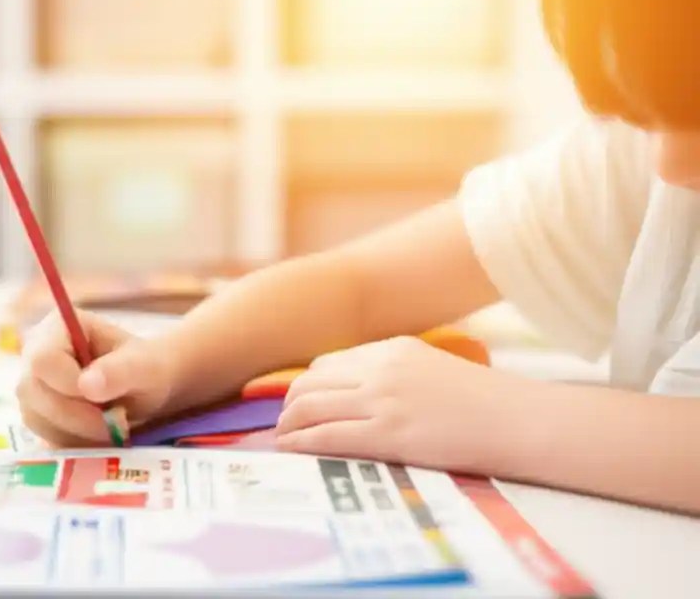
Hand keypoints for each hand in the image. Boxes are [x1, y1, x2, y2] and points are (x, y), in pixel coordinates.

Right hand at [17, 310, 174, 446]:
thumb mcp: (144, 366)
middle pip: (32, 392)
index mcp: (58, 327)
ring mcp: (32, 386)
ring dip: (77, 433)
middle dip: (77, 416)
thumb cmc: (145, 368)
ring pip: (36, 418)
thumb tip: (86, 385)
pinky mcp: (36, 414)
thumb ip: (119, 371)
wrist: (145, 388)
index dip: (68, 384)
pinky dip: (74, 443)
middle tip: (115, 423)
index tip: (103, 399)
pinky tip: (99, 436)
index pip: (43, 360)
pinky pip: (43, 436)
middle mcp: (35, 353)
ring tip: (111, 428)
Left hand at [274, 336, 529, 473]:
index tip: (301, 405)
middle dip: (289, 405)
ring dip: (287, 425)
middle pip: (310, 383)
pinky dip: (300, 443)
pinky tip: (291, 452)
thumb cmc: (485, 403)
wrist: (518, 419)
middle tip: (285, 425)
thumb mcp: (434, 370)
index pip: (329, 365)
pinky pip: (326, 436)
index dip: (308, 387)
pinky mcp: (387, 433)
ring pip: (309, 407)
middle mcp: (380, 369)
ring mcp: (382, 400)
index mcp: (392, 349)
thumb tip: (364, 394)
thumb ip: (397, 375)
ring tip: (282, 441)